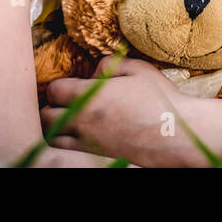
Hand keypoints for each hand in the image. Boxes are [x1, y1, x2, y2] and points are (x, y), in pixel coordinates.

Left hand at [40, 54, 221, 167]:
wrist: (176, 134)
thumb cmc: (160, 99)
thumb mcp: (138, 69)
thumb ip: (110, 64)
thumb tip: (94, 72)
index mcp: (89, 97)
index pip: (54, 91)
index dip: (59, 86)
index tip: (70, 85)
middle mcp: (82, 122)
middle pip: (46, 118)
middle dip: (51, 108)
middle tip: (64, 103)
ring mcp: (88, 144)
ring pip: (53, 140)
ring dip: (56, 129)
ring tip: (69, 121)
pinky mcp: (98, 158)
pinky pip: (70, 152)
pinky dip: (69, 144)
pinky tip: (84, 136)